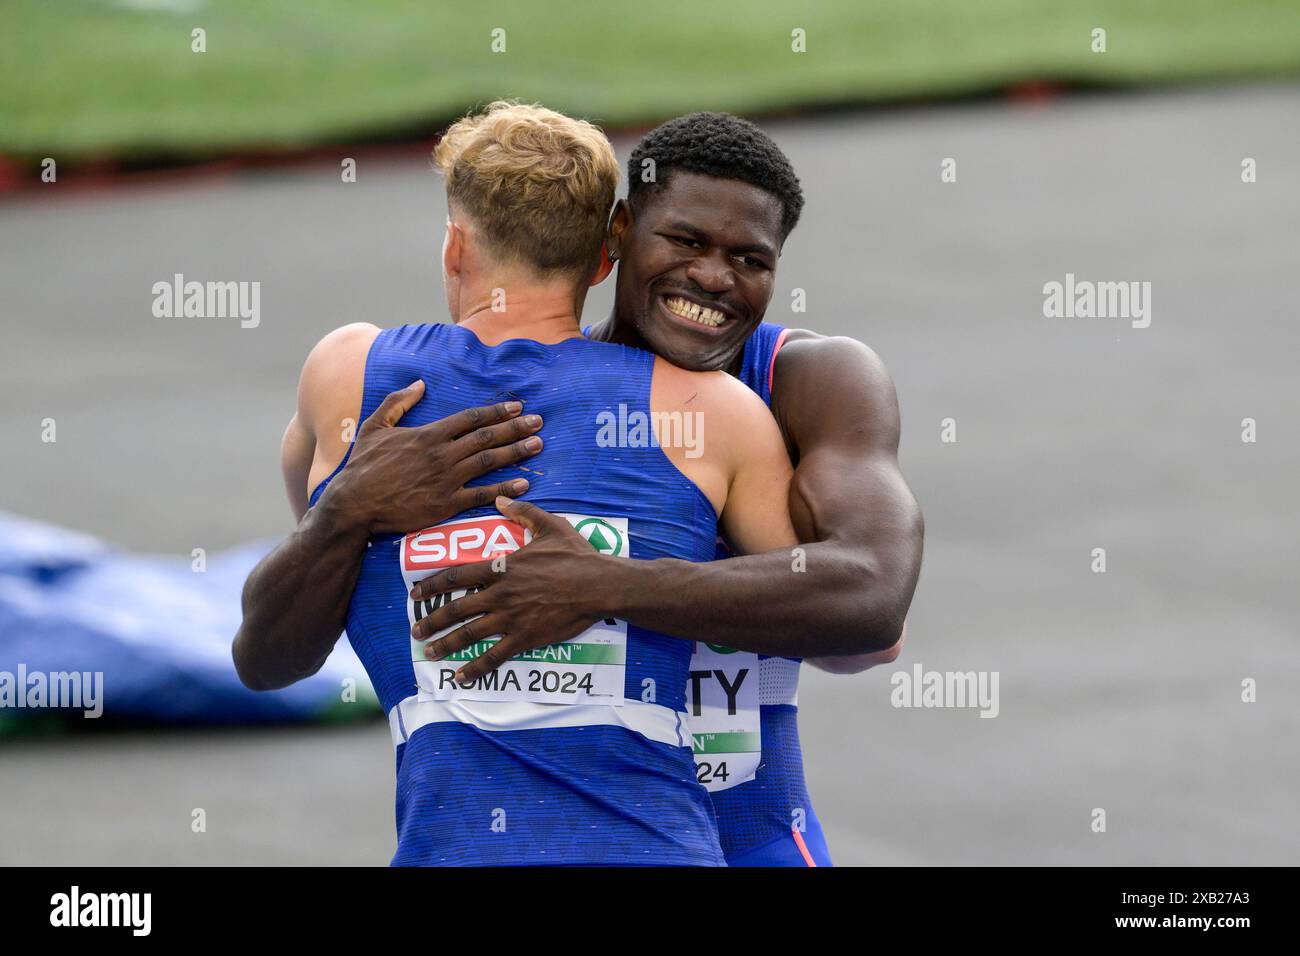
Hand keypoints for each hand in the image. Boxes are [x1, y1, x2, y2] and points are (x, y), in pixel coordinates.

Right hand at [325, 381, 543, 534]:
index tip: (516, 406)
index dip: (497, 411)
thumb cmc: (363, 465)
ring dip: (517, 452)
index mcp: (429, 433)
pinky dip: (505, 487)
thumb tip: (419, 384)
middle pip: (487, 437)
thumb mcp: (374, 426)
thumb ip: (397, 402)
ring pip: (490, 461)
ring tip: (538, 445)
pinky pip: (482, 494)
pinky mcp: (447, 504)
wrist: (355, 503)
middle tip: (539, 422)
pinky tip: (525, 483)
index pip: (471, 418)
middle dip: (516, 428)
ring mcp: (447, 479)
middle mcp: (443, 454)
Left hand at [409, 497, 607, 681]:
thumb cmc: (576, 555)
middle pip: (455, 609)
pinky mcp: (524, 638)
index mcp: (501, 567)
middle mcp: (499, 594)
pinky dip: (475, 668)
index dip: (432, 586)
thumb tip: (500, 501)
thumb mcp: (550, 526)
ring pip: (469, 634)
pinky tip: (461, 677)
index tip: (415, 594)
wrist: (598, 585)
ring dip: (445, 644)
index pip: (457, 576)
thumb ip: (522, 514)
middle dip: (431, 620)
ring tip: (429, 652)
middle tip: (416, 629)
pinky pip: (494, 656)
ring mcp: (510, 618)